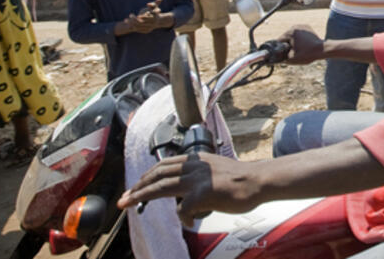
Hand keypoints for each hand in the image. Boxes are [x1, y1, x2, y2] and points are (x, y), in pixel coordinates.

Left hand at [117, 153, 262, 224]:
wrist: (258, 181)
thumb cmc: (241, 180)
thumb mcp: (215, 169)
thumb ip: (199, 174)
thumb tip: (186, 188)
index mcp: (197, 160)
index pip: (165, 164)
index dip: (148, 175)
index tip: (137, 183)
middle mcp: (194, 167)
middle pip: (157, 174)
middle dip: (138, 186)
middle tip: (125, 197)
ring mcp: (197, 179)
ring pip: (161, 187)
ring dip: (142, 195)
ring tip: (129, 202)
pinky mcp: (202, 194)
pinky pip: (183, 210)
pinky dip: (184, 218)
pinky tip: (189, 222)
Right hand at [279, 27, 324, 63]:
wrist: (323, 49)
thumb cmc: (308, 54)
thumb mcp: (292, 59)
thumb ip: (282, 58)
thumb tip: (276, 58)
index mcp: (290, 32)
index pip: (279, 40)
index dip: (280, 48)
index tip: (282, 53)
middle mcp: (295, 26)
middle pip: (286, 37)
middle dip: (287, 44)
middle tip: (291, 52)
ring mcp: (302, 26)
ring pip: (292, 35)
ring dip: (293, 41)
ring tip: (298, 48)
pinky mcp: (307, 27)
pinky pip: (299, 33)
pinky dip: (299, 38)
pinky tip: (302, 44)